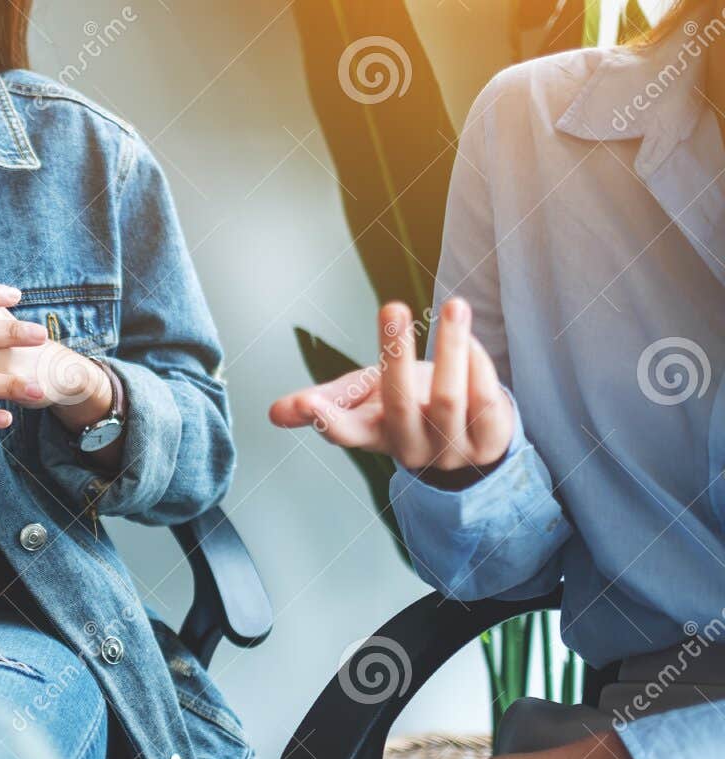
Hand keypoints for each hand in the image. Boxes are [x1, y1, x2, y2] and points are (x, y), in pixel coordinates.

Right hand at [269, 299, 514, 488]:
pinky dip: (478, 365)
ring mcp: (451, 448)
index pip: (344, 432)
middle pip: (399, 403)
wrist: (467, 440)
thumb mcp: (363, 402)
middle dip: (395, 355)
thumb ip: (324, 402)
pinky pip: (485, 400)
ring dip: (451, 346)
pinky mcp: (489, 442)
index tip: (305, 403)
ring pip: (449, 399)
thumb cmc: (405, 408)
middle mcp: (410, 446)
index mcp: (372, 435)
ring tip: (454, 305)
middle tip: (392, 307)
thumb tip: (273, 413)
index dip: (324, 419)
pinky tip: (471, 341)